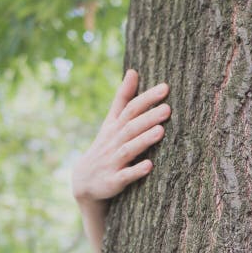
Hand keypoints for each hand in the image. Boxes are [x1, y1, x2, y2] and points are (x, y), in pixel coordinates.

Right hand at [71, 69, 170, 202]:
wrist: (84, 182)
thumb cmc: (106, 146)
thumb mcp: (111, 121)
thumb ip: (123, 98)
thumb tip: (133, 71)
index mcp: (115, 127)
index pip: (131, 108)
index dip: (146, 98)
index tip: (165, 87)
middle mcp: (113, 142)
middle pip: (131, 127)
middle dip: (149, 117)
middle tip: (168, 108)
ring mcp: (113, 161)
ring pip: (129, 149)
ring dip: (144, 140)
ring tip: (161, 131)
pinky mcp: (113, 181)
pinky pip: (125, 176)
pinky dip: (136, 171)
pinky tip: (149, 166)